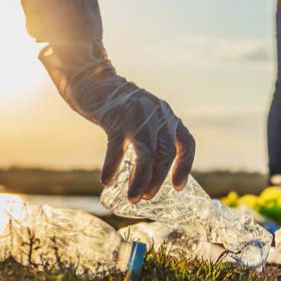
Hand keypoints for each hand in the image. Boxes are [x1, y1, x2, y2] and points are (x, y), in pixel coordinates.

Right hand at [39, 40, 195, 202]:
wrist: (94, 82)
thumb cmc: (119, 108)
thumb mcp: (144, 118)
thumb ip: (152, 138)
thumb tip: (152, 176)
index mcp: (167, 116)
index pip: (186, 144)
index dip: (184, 166)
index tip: (178, 187)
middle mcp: (158, 115)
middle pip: (165, 154)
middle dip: (158, 180)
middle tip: (147, 197)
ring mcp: (138, 116)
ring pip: (146, 154)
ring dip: (141, 180)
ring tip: (133, 198)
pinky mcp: (116, 118)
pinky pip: (117, 148)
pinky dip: (112, 167)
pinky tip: (106, 181)